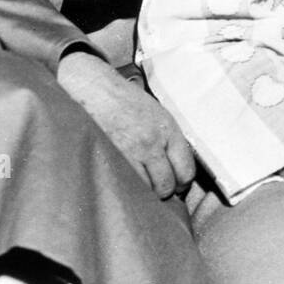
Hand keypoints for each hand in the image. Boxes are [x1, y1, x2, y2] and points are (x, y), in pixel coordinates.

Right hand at [57, 50, 194, 198]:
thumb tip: (177, 167)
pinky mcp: (111, 159)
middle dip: (164, 191)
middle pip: (166, 185)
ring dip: (145, 192)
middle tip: (158, 188)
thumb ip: (169, 140)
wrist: (97, 91)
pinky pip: (125, 185)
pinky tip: (126, 182)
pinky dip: (127, 188)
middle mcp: (152, 143)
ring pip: (146, 190)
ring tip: (141, 185)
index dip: (182, 182)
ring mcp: (131, 153)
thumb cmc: (126, 101)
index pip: (186, 169)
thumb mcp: (158, 115)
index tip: (177, 184)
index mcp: (168, 130)